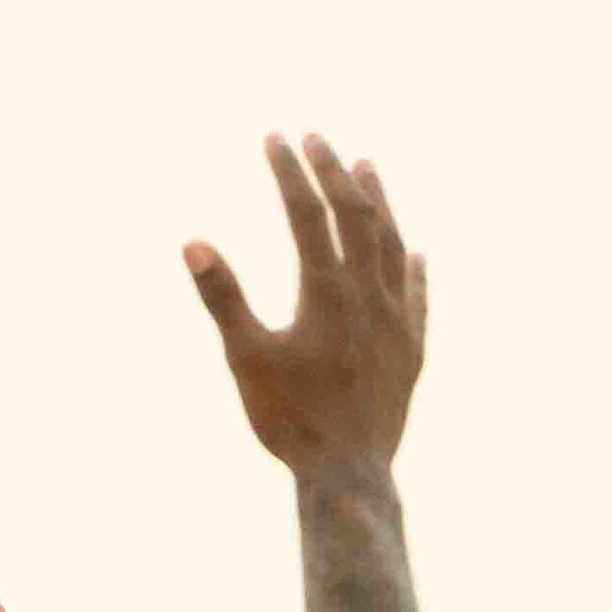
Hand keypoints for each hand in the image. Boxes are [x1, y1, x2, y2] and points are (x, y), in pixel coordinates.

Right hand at [185, 131, 426, 477]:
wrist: (348, 475)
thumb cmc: (290, 420)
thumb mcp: (245, 358)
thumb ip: (223, 297)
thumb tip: (194, 242)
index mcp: (325, 291)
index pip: (307, 212)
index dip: (290, 171)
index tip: (275, 137)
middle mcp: (368, 295)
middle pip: (357, 214)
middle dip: (334, 170)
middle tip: (316, 138)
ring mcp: (396, 321)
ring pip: (393, 244)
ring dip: (379, 202)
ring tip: (367, 168)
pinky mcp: (411, 351)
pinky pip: (416, 295)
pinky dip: (411, 267)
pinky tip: (413, 252)